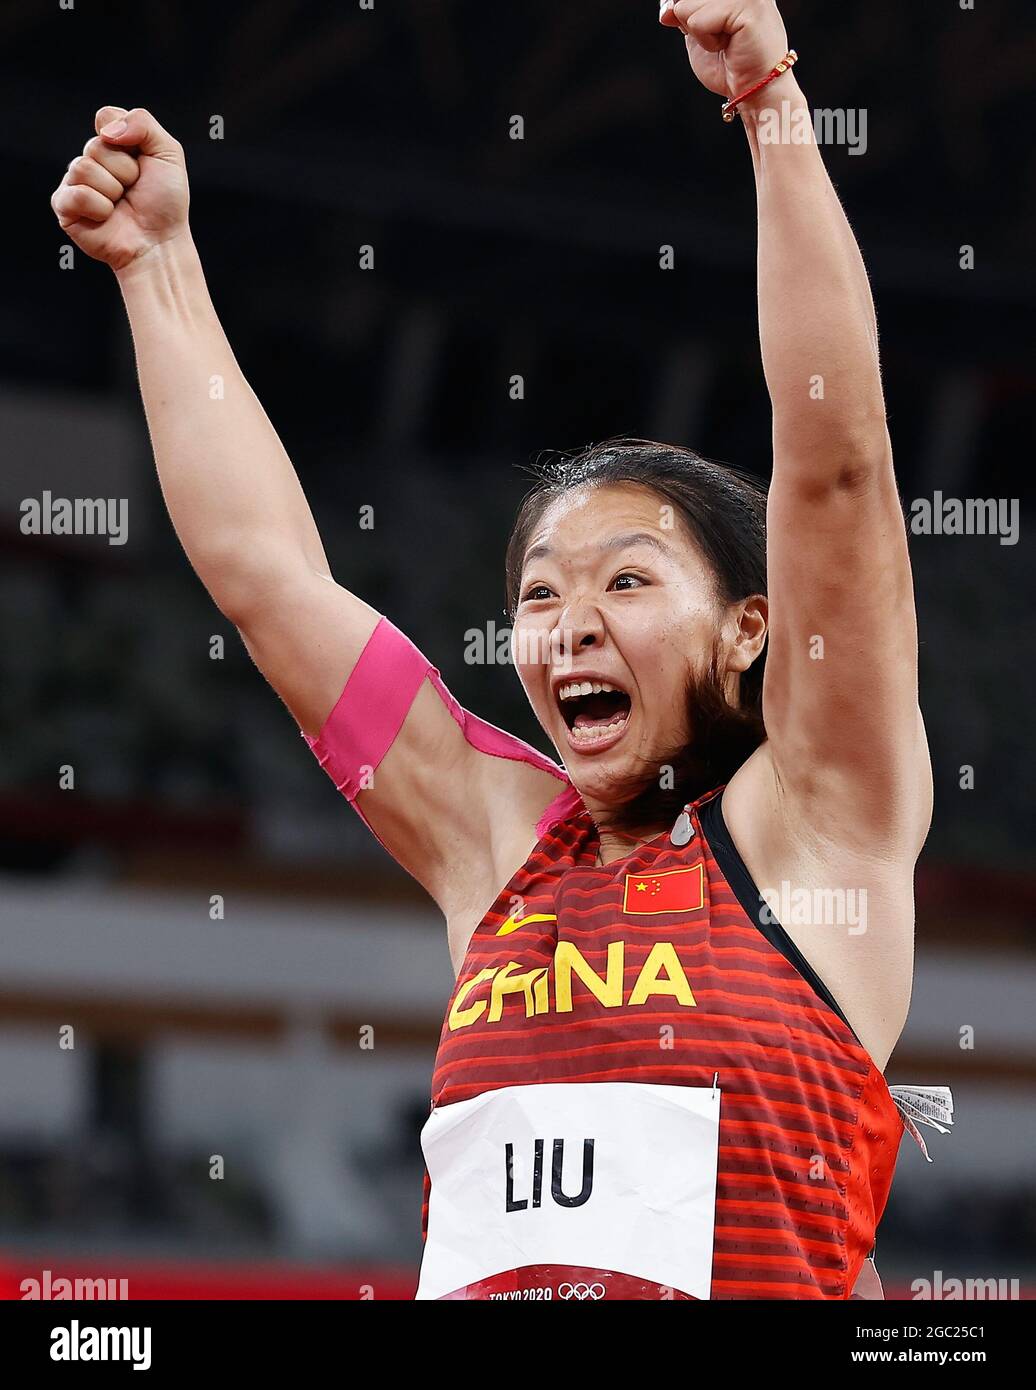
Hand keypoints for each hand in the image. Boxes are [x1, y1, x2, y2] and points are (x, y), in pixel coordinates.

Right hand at [50, 106, 189, 271]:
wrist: (160, 243)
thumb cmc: (165, 203)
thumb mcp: (168, 153)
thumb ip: (142, 122)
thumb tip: (106, 130)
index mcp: (113, 144)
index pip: (106, 118)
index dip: (128, 139)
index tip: (142, 161)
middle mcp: (92, 160)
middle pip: (95, 145)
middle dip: (124, 170)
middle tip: (134, 189)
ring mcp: (76, 182)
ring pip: (83, 168)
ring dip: (112, 190)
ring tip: (121, 204)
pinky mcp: (65, 207)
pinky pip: (76, 194)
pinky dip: (99, 208)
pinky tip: (107, 217)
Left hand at [659, 0, 789, 100]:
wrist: (754, 91)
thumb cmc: (730, 67)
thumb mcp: (698, 36)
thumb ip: (683, 15)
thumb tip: (666, 10)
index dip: (680, 10)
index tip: (701, 28)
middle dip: (690, 24)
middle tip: (719, 40)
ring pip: (685, 7)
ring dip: (699, 35)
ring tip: (725, 43)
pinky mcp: (746, 7)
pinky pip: (698, 22)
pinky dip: (706, 42)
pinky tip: (728, 46)